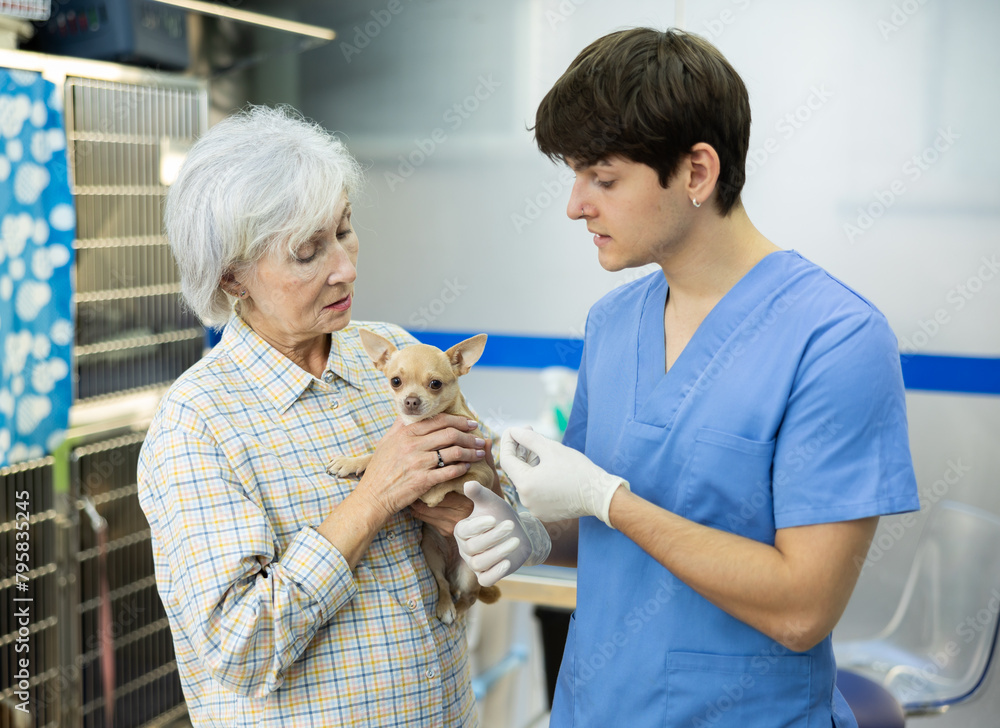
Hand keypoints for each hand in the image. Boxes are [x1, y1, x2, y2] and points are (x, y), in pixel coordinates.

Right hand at [356, 414, 484, 522]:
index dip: (459, 420)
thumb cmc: (379, 471)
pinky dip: (462, 468)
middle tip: (479, 439)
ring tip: (480, 453)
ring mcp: (419, 462)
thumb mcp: (386, 442)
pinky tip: (467, 468)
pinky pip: (449, 471)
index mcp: (406, 433)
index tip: (471, 423)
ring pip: (454, 452)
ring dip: (471, 452)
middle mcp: (413, 445)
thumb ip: (400, 427)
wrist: (373, 496)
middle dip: (470, 436)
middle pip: (450, 434)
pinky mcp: (423, 480)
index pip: (439, 420)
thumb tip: (410, 413)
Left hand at [409, 439, 502, 535]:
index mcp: (471, 497)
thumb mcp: (492, 480)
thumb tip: (487, 440)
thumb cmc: (493, 499)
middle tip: (410, 468)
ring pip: (423, 507)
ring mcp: (452, 524)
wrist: (495, 529)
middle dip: (418, 482)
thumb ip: (487, 460)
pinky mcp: (445, 530)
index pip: (445, 480)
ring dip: (414, 495)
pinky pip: (423, 517)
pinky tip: (412, 497)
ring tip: (408, 482)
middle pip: (430, 495)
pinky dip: (416, 507)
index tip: (424, 458)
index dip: (432, 469)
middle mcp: (460, 513)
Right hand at [455, 481, 550, 586]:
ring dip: (498, 553)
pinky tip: (508, 562)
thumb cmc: (500, 515)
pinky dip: (495, 573)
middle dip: (493, 537)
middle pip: (473, 547)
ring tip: (516, 541)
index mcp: (462, 530)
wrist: (517, 532)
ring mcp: (474, 563)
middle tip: (510, 525)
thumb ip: (479, 494)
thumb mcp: (491, 502)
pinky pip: (485, 580)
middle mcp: (465, 548)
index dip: (478, 526)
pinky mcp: (486, 575)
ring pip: (480, 563)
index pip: (464, 531)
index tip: (494, 518)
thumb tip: (468, 483)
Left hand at [498, 427, 628, 527]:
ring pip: (526, 481)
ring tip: (541, 449)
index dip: (508, 442)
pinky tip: (547, 466)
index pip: (506, 459)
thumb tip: (514, 431)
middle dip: (521, 450)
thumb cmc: (577, 470)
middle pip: (516, 470)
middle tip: (529, 432)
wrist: (600, 496)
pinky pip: (535, 491)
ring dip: (529, 464)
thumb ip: (528, 438)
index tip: (514, 430)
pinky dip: (537, 478)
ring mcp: (535, 508)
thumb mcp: (551, 448)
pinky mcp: (544, 513)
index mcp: (525, 484)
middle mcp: (525, 500)